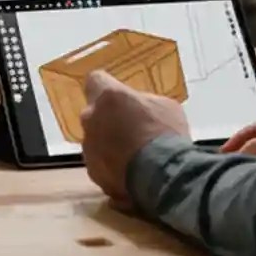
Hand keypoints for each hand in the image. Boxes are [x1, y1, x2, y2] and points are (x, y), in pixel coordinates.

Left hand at [80, 71, 190, 209]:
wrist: (163, 175)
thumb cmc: (166, 134)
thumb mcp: (164, 106)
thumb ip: (142, 102)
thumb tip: (137, 107)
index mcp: (108, 96)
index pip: (95, 79)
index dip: (106, 86)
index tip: (116, 94)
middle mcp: (91, 118)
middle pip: (94, 112)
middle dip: (108, 118)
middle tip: (130, 127)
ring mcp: (89, 146)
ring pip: (94, 139)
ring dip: (108, 143)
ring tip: (132, 155)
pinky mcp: (92, 171)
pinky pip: (99, 163)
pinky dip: (110, 166)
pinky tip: (130, 172)